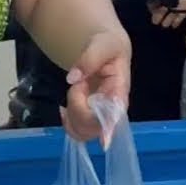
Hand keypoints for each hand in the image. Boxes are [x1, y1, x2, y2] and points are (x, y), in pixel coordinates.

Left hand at [61, 29, 130, 148]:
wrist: (106, 48)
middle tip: (78, 84)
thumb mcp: (102, 44)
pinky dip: (67, 123)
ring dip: (72, 116)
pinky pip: (77, 131)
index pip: (116, 113)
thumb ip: (89, 58)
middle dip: (78, 108)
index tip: (101, 140)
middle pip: (95, 126)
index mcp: (120, 90)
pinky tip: (65, 108)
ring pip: (85, 132)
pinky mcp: (90, 118)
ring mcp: (100, 115)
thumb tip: (73, 78)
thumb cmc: (108, 46)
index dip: (107, 126)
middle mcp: (112, 109)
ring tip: (75, 91)